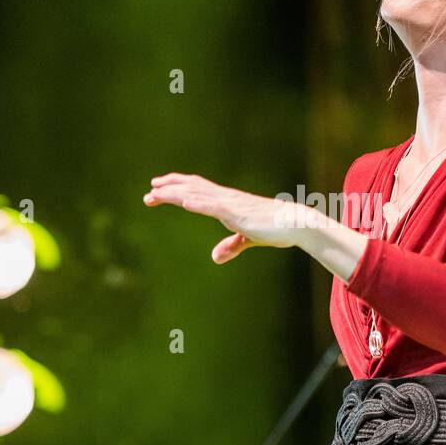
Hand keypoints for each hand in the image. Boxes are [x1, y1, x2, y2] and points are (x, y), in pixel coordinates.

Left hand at [143, 172, 311, 263]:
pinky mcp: (238, 214)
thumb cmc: (276, 228)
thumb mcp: (248, 239)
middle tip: (149, 191)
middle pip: (192, 188)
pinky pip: (215, 206)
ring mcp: (231, 204)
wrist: (296, 224)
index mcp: (228, 202)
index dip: (177, 187)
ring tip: (156, 192)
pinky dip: (199, 203)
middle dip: (169, 188)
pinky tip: (185, 202)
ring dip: (176, 193)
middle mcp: (226, 198)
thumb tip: (215, 257)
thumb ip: (231, 246)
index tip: (158, 188)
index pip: (197, 189)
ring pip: (197, 194)